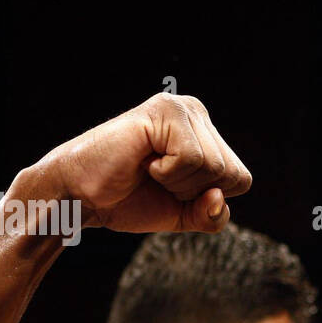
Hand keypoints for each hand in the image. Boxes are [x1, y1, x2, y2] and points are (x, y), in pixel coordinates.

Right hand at [32, 93, 251, 232]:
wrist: (80, 196)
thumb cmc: (128, 200)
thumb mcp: (183, 214)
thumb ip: (212, 214)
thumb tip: (217, 197)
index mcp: (206, 133)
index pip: (241, 180)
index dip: (209, 199)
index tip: (171, 189)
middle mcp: (196, 112)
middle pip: (232, 174)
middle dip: (194, 192)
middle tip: (157, 179)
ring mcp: (181, 108)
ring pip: (214, 167)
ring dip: (178, 182)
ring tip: (149, 169)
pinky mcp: (164, 111)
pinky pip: (193, 159)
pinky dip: (168, 173)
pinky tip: (144, 161)